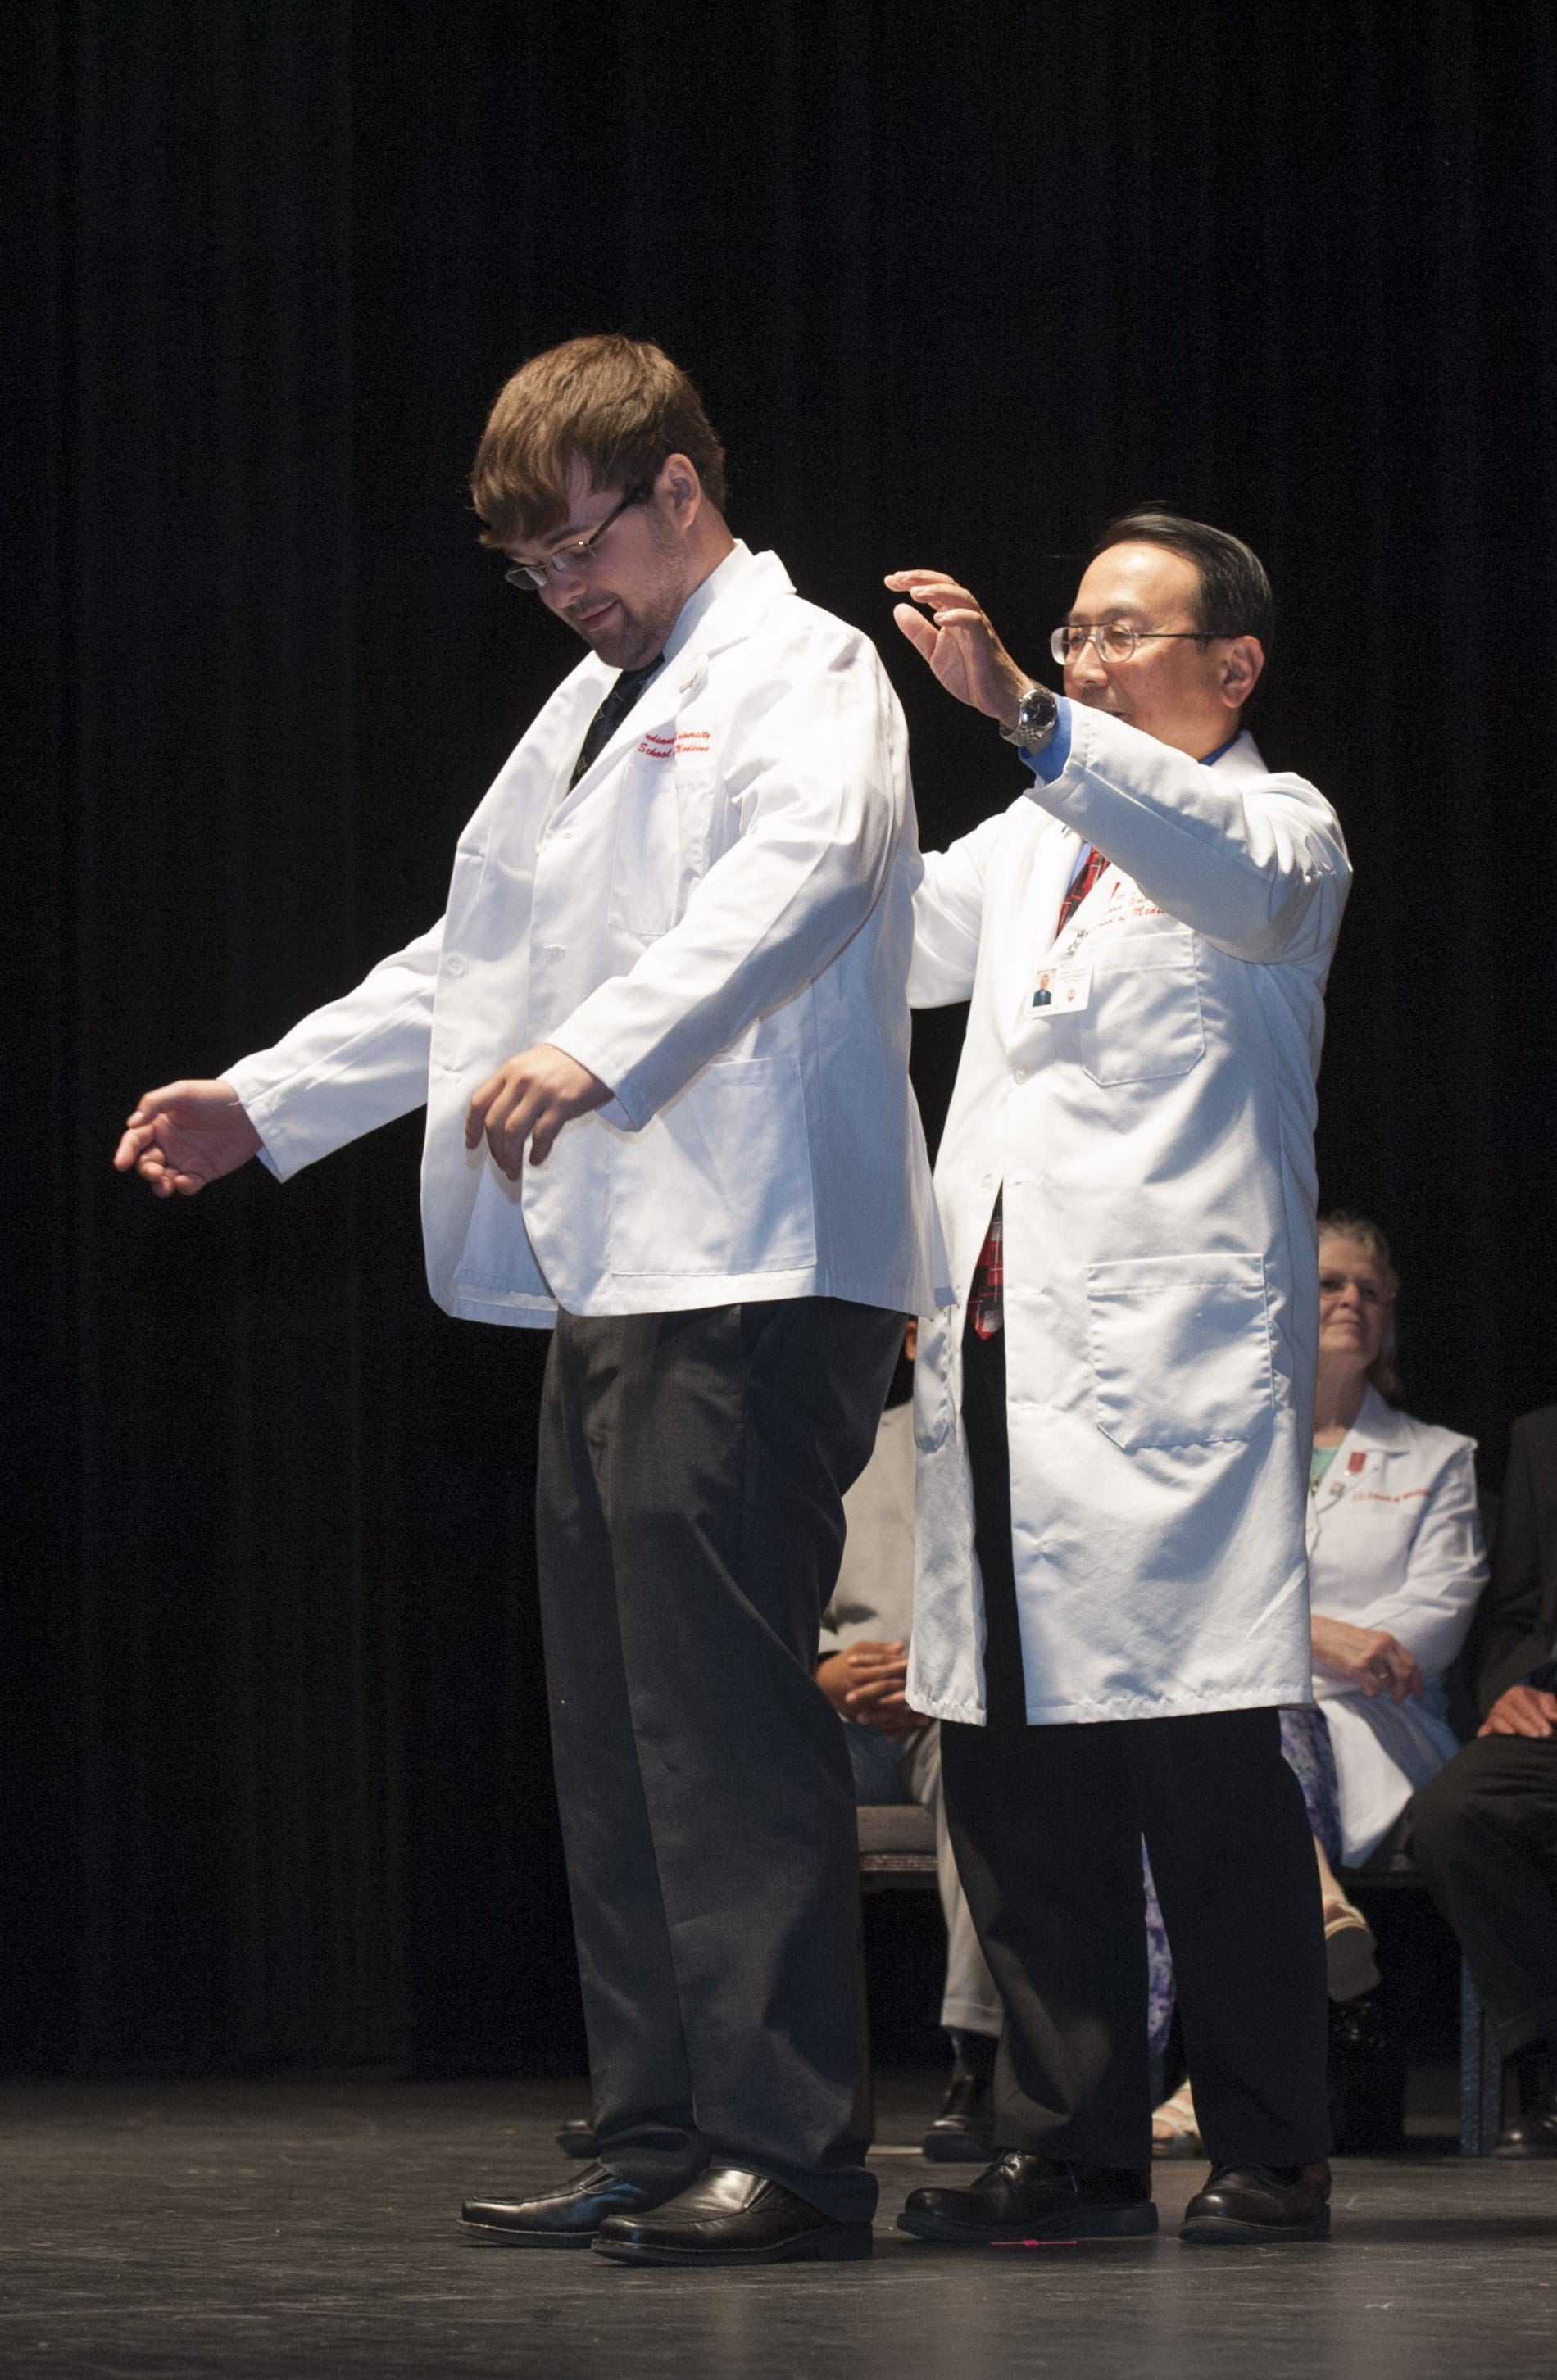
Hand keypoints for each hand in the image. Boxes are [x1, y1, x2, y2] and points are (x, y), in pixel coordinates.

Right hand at [113, 1078, 261, 1196]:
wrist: (250, 1110)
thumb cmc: (215, 1096)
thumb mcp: (183, 1092)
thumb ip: (155, 1103)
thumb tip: (132, 1124)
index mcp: (160, 1123)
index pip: (135, 1139)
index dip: (126, 1151)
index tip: (121, 1163)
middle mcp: (169, 1143)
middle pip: (146, 1162)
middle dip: (146, 1170)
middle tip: (155, 1172)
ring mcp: (185, 1158)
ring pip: (163, 1178)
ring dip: (159, 1184)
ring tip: (165, 1184)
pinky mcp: (203, 1171)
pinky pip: (187, 1185)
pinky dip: (182, 1186)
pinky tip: (186, 1181)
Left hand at [464, 1043, 611, 1179]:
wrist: (598, 1052)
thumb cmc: (564, 1062)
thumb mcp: (530, 1065)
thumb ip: (512, 1086)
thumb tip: (497, 1120)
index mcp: (509, 1070)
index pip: (480, 1101)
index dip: (472, 1127)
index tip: (471, 1144)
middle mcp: (522, 1080)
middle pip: (495, 1122)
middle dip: (495, 1149)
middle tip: (502, 1164)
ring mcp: (542, 1091)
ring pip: (514, 1133)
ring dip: (511, 1156)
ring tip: (514, 1169)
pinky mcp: (563, 1104)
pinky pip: (542, 1136)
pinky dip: (537, 1152)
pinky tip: (536, 1159)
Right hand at [815, 1641, 929, 1739]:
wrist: (822, 1684)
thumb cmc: (844, 1663)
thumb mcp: (857, 1650)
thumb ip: (879, 1650)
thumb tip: (901, 1647)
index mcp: (856, 1674)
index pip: (881, 1672)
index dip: (898, 1669)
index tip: (914, 1669)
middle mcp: (858, 1693)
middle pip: (885, 1695)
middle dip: (906, 1696)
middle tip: (926, 1698)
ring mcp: (859, 1709)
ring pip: (885, 1715)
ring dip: (906, 1719)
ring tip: (925, 1720)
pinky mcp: (861, 1719)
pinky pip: (880, 1726)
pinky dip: (895, 1730)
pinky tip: (911, 1730)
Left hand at [883, 568, 1037, 727]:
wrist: (996, 696)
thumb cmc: (969, 673)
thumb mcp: (933, 652)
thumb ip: (917, 632)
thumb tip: (898, 608)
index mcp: (953, 615)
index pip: (933, 589)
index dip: (912, 582)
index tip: (890, 581)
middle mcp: (965, 614)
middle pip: (946, 585)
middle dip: (922, 579)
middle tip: (898, 579)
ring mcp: (977, 625)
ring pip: (961, 597)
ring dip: (937, 592)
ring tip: (916, 593)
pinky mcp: (985, 641)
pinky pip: (974, 621)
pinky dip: (957, 617)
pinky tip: (939, 618)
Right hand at [1310, 1615, 1422, 1701]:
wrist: (1319, 1633)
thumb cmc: (1341, 1637)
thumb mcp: (1368, 1639)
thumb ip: (1385, 1653)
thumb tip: (1399, 1677)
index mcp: (1386, 1639)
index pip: (1410, 1662)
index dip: (1416, 1680)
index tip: (1417, 1693)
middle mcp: (1382, 1646)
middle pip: (1404, 1675)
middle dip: (1403, 1691)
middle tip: (1397, 1699)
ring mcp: (1371, 1656)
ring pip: (1387, 1684)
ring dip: (1380, 1690)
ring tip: (1368, 1685)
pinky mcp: (1358, 1667)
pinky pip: (1373, 1688)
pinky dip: (1369, 1691)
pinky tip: (1361, 1685)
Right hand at [1479, 1686, 1556, 1738]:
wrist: (1519, 1704)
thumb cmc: (1534, 1703)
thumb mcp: (1544, 1700)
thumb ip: (1550, 1706)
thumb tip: (1554, 1716)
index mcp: (1515, 1693)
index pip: (1524, 1704)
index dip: (1535, 1717)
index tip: (1546, 1731)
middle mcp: (1502, 1702)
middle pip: (1509, 1713)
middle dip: (1524, 1726)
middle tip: (1537, 1736)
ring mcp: (1494, 1715)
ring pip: (1496, 1721)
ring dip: (1507, 1731)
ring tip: (1518, 1740)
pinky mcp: (1488, 1726)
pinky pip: (1485, 1729)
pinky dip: (1486, 1734)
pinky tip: (1487, 1738)